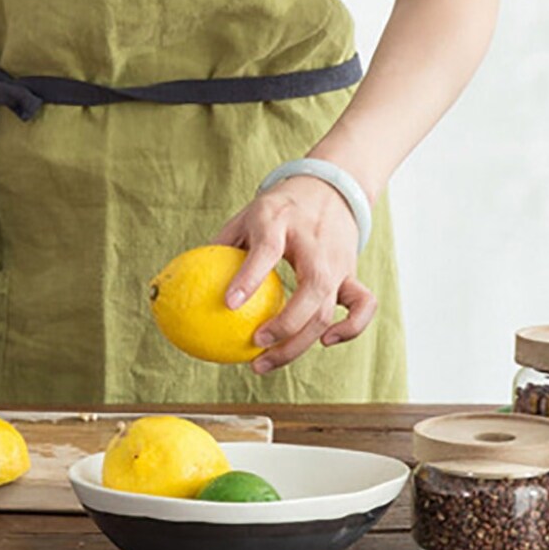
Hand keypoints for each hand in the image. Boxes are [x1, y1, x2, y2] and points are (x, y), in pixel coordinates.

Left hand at [213, 176, 377, 373]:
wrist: (332, 187)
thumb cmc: (281, 208)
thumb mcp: (249, 215)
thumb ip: (223, 245)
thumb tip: (186, 280)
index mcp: (281, 222)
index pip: (267, 250)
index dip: (249, 277)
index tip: (228, 303)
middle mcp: (315, 246)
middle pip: (310, 293)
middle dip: (284, 326)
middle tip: (253, 346)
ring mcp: (339, 263)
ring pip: (328, 311)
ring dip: (299, 343)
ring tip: (264, 362)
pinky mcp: (353, 274)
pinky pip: (362, 307)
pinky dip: (350, 329)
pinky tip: (325, 343)